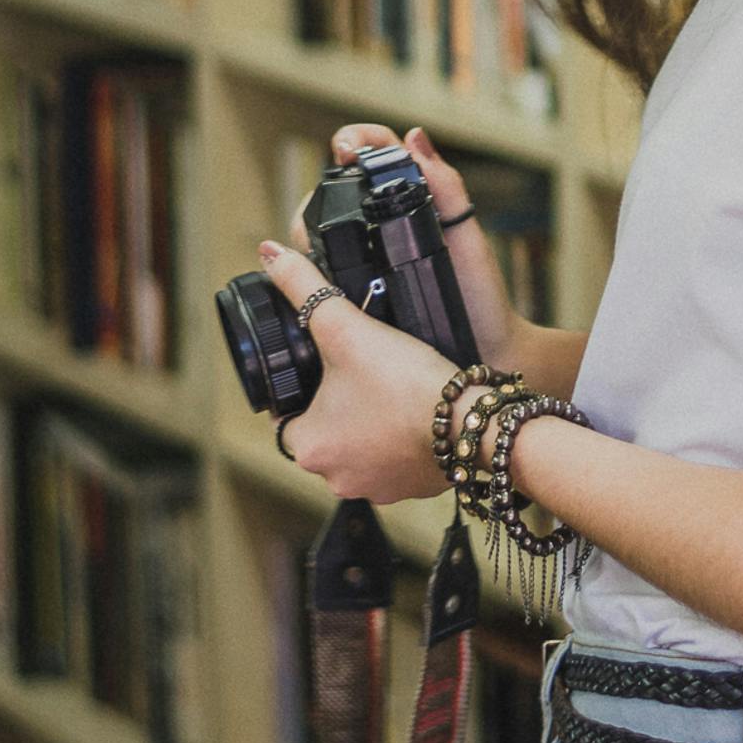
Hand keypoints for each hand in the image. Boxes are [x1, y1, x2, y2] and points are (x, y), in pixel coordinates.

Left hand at [256, 239, 453, 504]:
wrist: (472, 423)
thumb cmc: (406, 383)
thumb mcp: (347, 328)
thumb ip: (306, 289)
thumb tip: (270, 255)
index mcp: (308, 448)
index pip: (285, 416)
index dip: (298, 387)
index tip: (317, 365)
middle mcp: (335, 478)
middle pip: (324, 431)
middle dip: (337, 403)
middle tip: (358, 369)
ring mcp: (376, 488)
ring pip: (360, 447)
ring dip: (369, 423)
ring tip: (388, 387)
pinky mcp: (411, 488)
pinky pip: (394, 460)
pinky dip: (400, 439)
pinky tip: (414, 411)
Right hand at [291, 121, 528, 375]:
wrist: (486, 357)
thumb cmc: (483, 298)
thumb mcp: (468, 240)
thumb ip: (448, 191)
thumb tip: (415, 136)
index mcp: (414, 202)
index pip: (377, 153)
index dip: (355, 140)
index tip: (345, 150)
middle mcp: (385, 226)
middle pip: (336, 190)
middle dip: (321, 189)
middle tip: (323, 203)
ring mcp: (366, 260)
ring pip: (320, 230)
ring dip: (308, 227)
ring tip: (311, 239)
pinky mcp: (353, 295)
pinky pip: (322, 273)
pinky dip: (309, 267)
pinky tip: (310, 274)